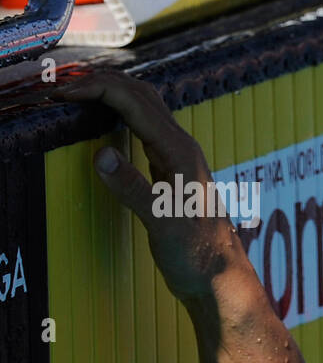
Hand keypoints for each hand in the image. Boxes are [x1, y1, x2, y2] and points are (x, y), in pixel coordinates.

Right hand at [55, 69, 246, 303]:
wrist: (220, 280)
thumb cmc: (199, 255)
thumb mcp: (163, 224)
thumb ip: (134, 189)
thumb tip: (101, 155)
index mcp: (181, 152)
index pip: (135, 102)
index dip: (96, 90)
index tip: (61, 93)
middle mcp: (182, 149)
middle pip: (141, 96)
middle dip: (102, 83)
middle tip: (63, 87)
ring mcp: (178, 160)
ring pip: (144, 110)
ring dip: (112, 95)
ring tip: (77, 95)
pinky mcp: (171, 173)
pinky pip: (144, 131)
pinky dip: (120, 117)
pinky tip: (104, 123)